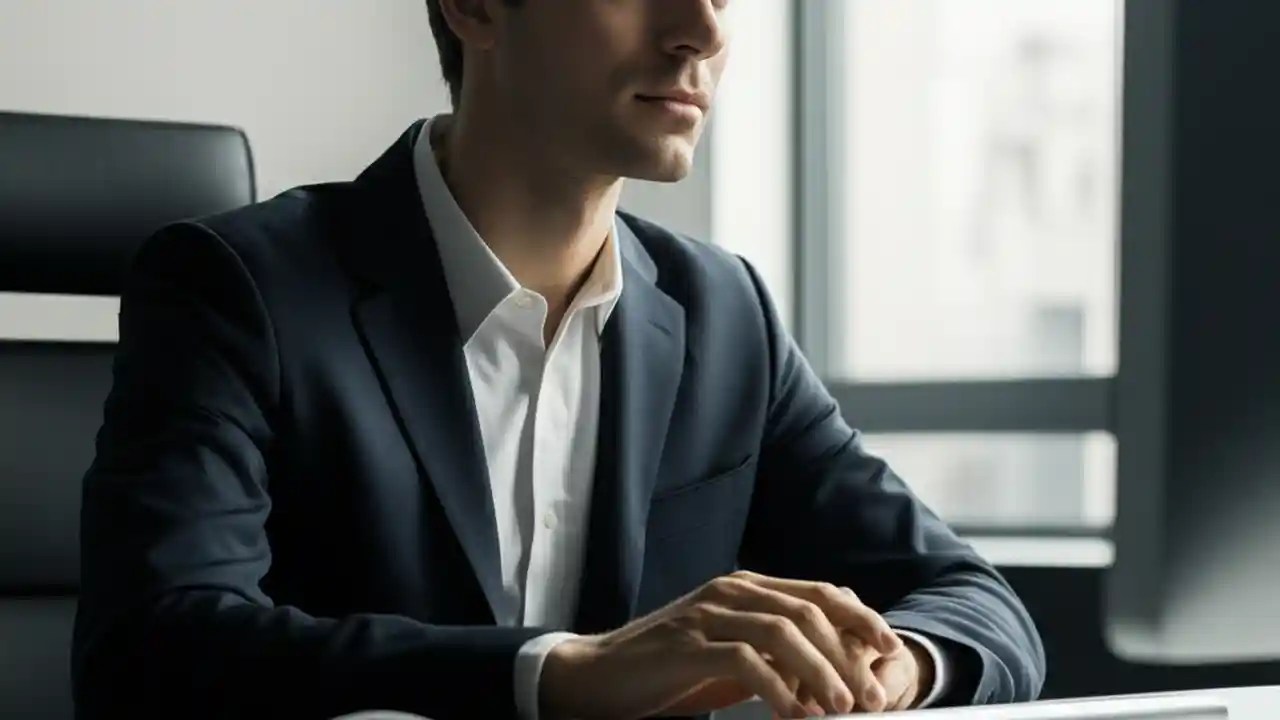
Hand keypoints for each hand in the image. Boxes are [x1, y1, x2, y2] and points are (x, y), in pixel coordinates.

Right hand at [540, 570, 903, 719]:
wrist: (598, 677)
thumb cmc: (669, 670)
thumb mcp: (732, 657)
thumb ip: (776, 654)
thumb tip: (833, 673)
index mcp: (746, 587)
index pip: (819, 592)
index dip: (860, 618)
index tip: (890, 650)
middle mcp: (731, 590)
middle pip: (809, 609)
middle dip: (849, 654)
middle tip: (872, 696)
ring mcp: (708, 614)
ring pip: (784, 631)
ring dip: (821, 672)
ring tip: (843, 709)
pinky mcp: (688, 645)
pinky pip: (747, 661)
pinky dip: (779, 691)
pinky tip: (794, 716)